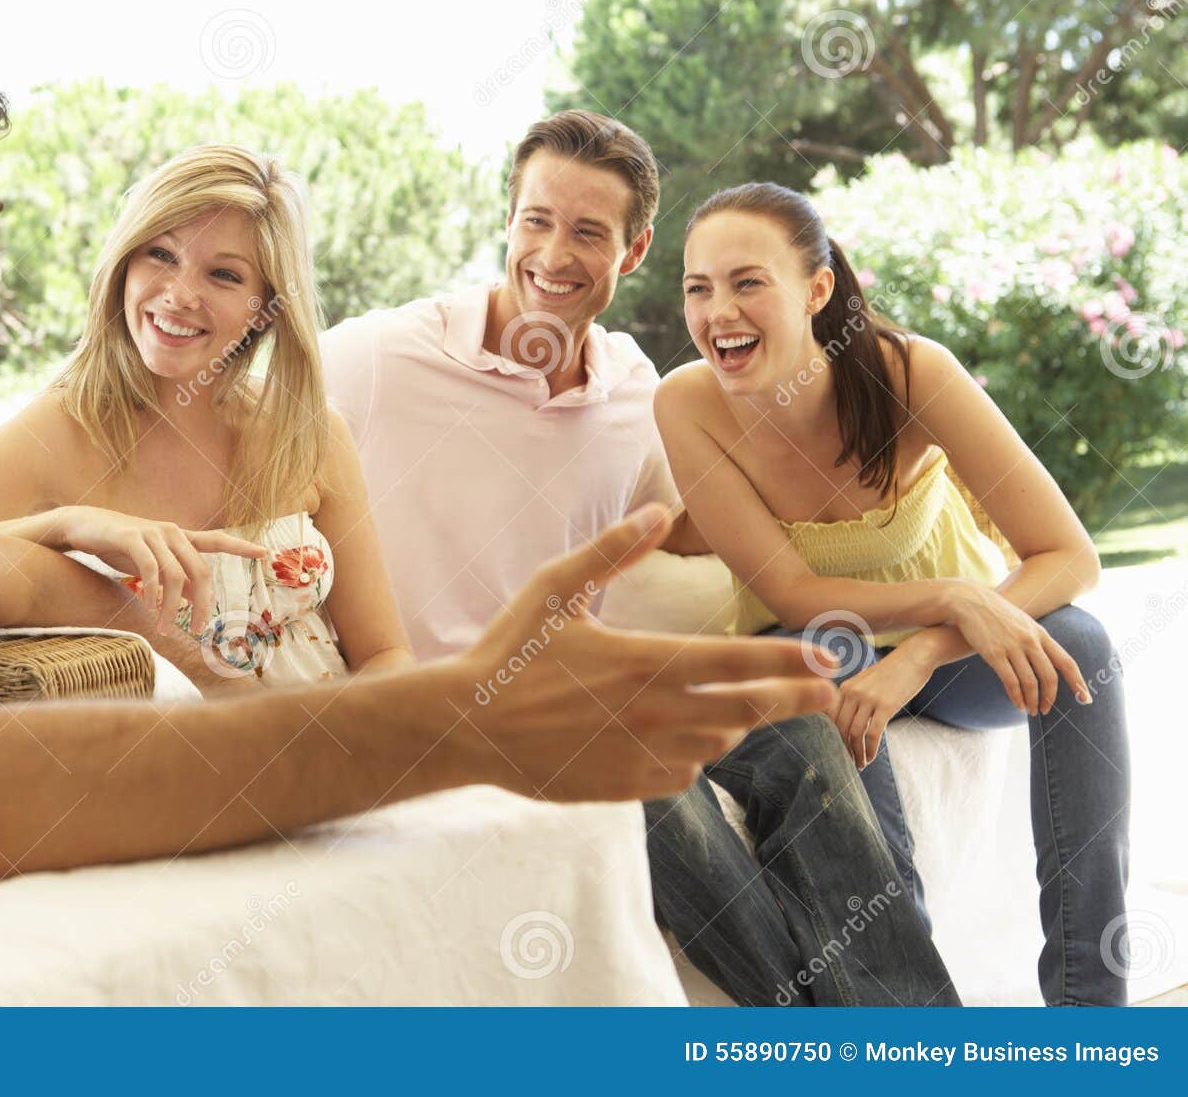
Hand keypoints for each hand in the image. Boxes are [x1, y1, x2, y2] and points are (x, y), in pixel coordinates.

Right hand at [57, 506, 268, 635]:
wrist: (85, 526)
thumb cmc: (121, 546)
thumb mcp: (152, 564)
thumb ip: (174, 579)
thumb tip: (195, 601)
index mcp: (180, 537)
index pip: (216, 540)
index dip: (240, 548)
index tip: (264, 553)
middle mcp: (172, 532)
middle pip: (201, 571)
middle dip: (203, 603)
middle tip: (199, 629)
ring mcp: (153, 533)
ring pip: (176, 576)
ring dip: (172, 607)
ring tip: (165, 627)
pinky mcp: (132, 537)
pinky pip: (151, 570)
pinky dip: (153, 593)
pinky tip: (151, 608)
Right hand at [452, 505, 837, 801]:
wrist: (468, 728)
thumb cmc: (509, 653)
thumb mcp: (553, 588)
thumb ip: (611, 550)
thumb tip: (658, 510)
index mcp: (641, 662)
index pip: (736, 663)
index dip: (789, 661)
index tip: (828, 660)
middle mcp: (652, 715)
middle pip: (747, 711)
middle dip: (796, 700)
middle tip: (829, 694)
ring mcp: (642, 757)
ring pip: (717, 742)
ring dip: (734, 723)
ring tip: (735, 706)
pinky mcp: (626, 788)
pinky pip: (683, 774)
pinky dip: (690, 754)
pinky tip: (671, 736)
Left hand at [831, 648, 931, 768]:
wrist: (914, 657)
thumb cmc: (892, 671)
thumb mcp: (866, 681)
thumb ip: (854, 697)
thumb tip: (847, 720)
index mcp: (845, 687)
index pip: (831, 718)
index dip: (833, 737)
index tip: (839, 749)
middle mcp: (852, 692)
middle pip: (841, 728)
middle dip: (844, 748)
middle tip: (850, 761)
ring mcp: (868, 699)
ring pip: (855, 733)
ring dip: (857, 752)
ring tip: (861, 763)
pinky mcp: (886, 705)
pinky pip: (872, 733)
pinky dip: (870, 749)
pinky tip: (872, 757)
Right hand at [940, 580, 1092, 713]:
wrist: (968, 601)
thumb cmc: (994, 613)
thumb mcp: (1022, 621)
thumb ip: (1035, 638)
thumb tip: (1044, 658)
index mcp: (1040, 634)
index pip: (1066, 662)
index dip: (1078, 682)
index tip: (1085, 699)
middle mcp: (1030, 641)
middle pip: (1049, 676)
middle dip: (1050, 697)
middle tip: (1045, 710)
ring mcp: (1012, 647)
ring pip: (1030, 682)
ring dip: (1032, 701)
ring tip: (1029, 710)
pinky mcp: (994, 653)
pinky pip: (1011, 681)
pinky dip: (1016, 696)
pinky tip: (1017, 704)